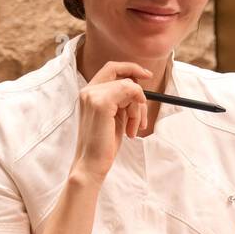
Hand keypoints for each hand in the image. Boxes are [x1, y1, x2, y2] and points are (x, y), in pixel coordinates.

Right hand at [71, 60, 152, 183]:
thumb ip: (121, 101)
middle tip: (143, 115)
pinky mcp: (101, 103)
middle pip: (124, 77)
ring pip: (129, 87)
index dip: (131, 68)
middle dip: (139, 95)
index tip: (147, 76)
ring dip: (137, 110)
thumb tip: (138, 91)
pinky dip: (136, 110)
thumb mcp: (114, 118)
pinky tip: (131, 129)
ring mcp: (93, 95)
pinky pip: (130, 91)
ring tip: (132, 130)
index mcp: (88, 93)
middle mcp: (88, 91)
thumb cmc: (103, 146)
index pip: (111, 68)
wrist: (91, 165)